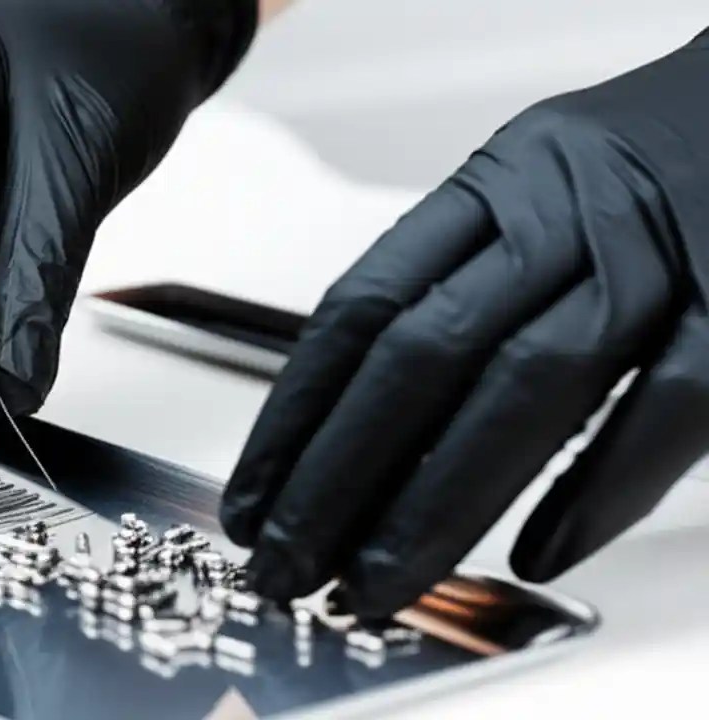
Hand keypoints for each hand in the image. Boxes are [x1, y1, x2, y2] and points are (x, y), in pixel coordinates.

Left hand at [223, 28, 708, 616]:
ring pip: (522, 390)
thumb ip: (455, 289)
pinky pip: (659, 411)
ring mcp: (654, 267)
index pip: (362, 307)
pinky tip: (532, 554)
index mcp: (496, 186)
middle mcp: (564, 219)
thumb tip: (354, 426)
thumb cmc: (644, 169)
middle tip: (290, 562)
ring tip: (373, 582)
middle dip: (338, 475)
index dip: (295, 415)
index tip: (254, 496)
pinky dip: (595, 490)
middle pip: (422, 356)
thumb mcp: (532, 196)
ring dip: (436, 502)